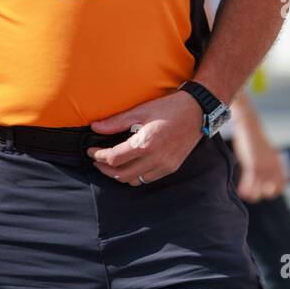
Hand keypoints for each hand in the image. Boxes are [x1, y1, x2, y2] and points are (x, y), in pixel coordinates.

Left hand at [87, 91, 203, 185]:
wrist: (198, 111)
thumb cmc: (169, 108)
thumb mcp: (141, 111)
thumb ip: (116, 122)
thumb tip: (95, 127)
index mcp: (146, 143)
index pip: (114, 158)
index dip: (98, 156)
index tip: (91, 151)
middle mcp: (156, 159)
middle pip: (121, 174)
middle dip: (105, 169)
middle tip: (97, 160)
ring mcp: (165, 166)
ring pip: (134, 181)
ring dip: (120, 175)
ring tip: (112, 164)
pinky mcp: (172, 168)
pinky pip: (148, 179)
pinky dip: (135, 176)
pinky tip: (131, 165)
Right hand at [233, 125, 285, 201]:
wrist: (248, 127)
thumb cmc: (255, 140)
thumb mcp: (266, 152)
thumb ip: (268, 163)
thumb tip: (266, 175)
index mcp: (278, 163)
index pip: (282, 183)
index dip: (276, 190)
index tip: (267, 192)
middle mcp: (273, 167)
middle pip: (272, 189)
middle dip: (264, 194)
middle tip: (256, 194)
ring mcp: (263, 167)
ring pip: (258, 188)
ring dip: (252, 194)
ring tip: (247, 195)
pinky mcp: (252, 165)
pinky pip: (248, 182)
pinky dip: (244, 189)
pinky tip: (241, 192)